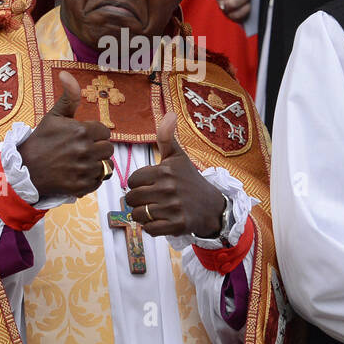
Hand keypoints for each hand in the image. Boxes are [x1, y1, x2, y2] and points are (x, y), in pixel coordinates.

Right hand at [17, 71, 113, 199]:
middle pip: (108, 149)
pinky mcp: (82, 186)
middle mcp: (85, 150)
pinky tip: (78, 173)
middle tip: (81, 150)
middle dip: (97, 149)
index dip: (95, 134)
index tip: (82, 137)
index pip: (105, 132)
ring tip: (80, 162)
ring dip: (96, 164)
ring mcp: (84, 169)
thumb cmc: (41, 141)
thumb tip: (66, 73)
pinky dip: (91, 179)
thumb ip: (68, 96)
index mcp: (81, 131)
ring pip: (106, 166)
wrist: (25, 169)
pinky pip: (99, 181)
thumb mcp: (54, 115)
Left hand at [125, 112, 226, 238]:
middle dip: (137, 201)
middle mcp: (169, 188)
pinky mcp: (177, 225)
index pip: (133, 180)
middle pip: (132, 198)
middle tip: (150, 200)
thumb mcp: (178, 158)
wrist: (211, 206)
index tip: (149, 185)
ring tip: (154, 210)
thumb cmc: (190, 180)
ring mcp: (173, 208)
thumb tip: (169, 114)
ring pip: (138, 215)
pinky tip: (161, 220)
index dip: (138, 184)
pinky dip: (151, 227)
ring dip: (143, 215)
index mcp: (165, 171)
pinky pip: (149, 229)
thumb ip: (167, 138)